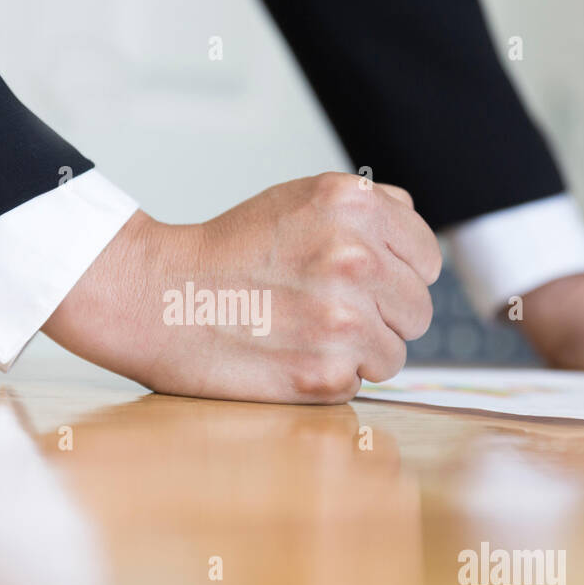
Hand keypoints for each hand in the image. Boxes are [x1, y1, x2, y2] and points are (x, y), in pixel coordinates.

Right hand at [42, 173, 440, 402]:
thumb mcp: (300, 200)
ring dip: (356, 352)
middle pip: (417, 310)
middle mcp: (355, 257)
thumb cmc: (228, 252)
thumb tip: (419, 238)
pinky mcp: (324, 374)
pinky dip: (327, 378)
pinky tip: (287, 356)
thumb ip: (370, 212)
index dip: (394, 274)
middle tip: (321, 310)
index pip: (426, 259)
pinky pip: (358, 384)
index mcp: (354, 205)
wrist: (156, 298)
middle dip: (378, 315)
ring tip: (302, 333)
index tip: (355, 281)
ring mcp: (342, 320)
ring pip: (393, 354)